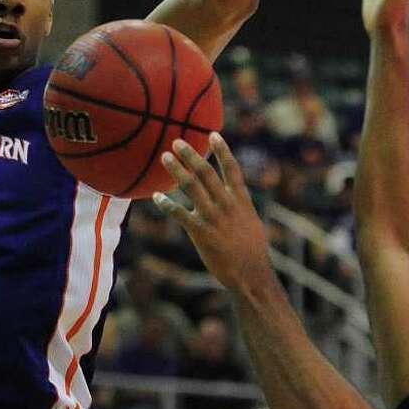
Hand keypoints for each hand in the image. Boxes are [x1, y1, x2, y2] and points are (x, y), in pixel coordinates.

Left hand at [154, 134, 270, 291]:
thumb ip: (240, 207)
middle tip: (177, 141)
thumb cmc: (252, 252)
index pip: (231, 169)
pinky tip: (156, 197)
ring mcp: (213, 217)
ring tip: (165, 156)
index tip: (212, 134)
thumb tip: (235, 198)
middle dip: (191, 155)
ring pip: (192, 187)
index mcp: (240, 200)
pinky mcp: (201, 232)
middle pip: (206, 172)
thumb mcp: (251, 223)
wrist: (251, 274)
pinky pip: (180, 214)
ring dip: (177, 170)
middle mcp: (226, 204)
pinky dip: (167, 204)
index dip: (222, 150)